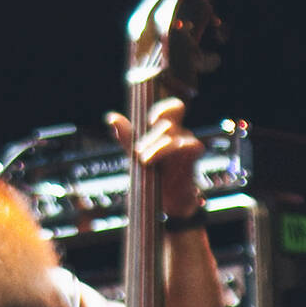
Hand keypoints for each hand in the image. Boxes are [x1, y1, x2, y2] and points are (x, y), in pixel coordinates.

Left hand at [106, 97, 204, 218]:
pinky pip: (185, 144)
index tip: (149, 121)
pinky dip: (165, 152)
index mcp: (167, 128)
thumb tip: (111, 117)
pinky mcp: (193, 154)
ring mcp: (188, 142)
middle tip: (137, 152)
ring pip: (171, 136)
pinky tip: (153, 162)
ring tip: (143, 160)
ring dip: (155, 148)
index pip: (174, 107)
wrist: (167, 198)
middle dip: (148, 138)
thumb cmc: (153, 172)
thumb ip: (125, 135)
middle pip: (167, 123)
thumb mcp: (135, 152)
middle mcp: (180, 132)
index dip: (163, 109)